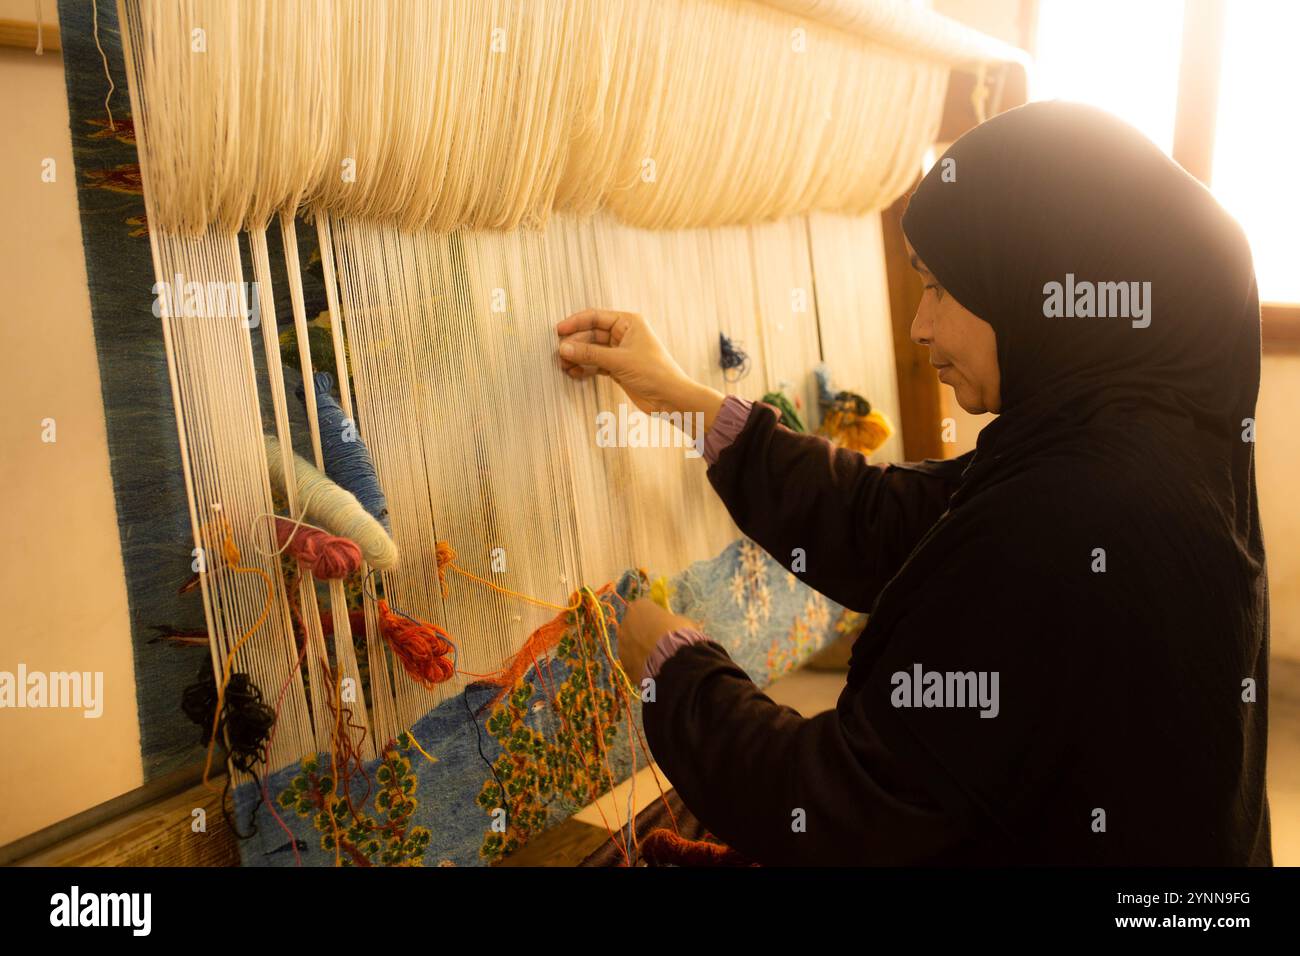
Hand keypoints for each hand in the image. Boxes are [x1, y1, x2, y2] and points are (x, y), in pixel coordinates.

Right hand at [556, 309, 724, 429]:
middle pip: (591, 334)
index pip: (595, 317)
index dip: (575, 323)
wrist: (670, 398)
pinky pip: (596, 364)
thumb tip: (564, 348)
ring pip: (592, 350)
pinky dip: (585, 368)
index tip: (558, 331)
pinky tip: (574, 373)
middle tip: (559, 354)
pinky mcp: (618, 368)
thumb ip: (590, 354)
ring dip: (578, 357)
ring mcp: (620, 351)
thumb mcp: (619, 360)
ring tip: (563, 365)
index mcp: (628, 322)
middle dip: (574, 344)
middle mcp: (623, 334)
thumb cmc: (653, 373)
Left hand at [616, 597, 700, 684]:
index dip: (654, 617)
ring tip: (658, 659)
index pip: (644, 608)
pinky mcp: (624, 663)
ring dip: (640, 649)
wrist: (672, 661)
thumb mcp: (681, 621)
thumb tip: (673, 625)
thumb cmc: (679, 634)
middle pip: (634, 626)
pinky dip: (640, 665)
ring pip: (630, 645)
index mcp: (639, 606)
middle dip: (644, 632)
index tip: (663, 625)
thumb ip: (671, 621)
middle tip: (660, 642)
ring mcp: (621, 644)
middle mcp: (625, 622)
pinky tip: (653, 670)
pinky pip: (632, 662)